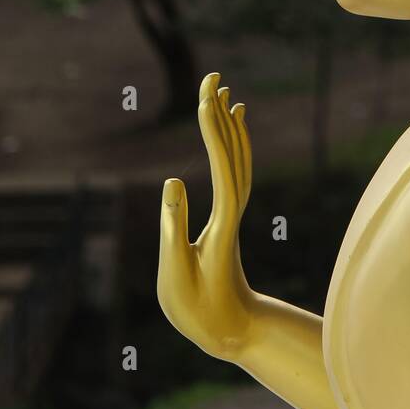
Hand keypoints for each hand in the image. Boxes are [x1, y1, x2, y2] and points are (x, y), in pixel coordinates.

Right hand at [158, 72, 254, 361]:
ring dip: (229, 125)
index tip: (207, 101)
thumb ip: (174, 229)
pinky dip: (232, 145)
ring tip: (223, 92)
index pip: (220, 169)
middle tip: (213, 77)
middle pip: (231, 155)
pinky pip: (234, 172)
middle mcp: (233, 211)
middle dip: (221, 116)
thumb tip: (173, 181)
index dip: (214, 135)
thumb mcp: (178, 275)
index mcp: (221, 224)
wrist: (233, 332)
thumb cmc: (200, 310)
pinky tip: (231, 129)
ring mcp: (234, 212)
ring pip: (236, 160)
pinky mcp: (229, 217)